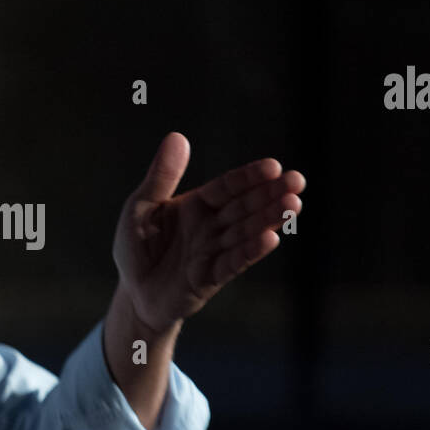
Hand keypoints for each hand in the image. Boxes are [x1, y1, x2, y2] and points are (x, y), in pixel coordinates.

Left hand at [113, 132, 305, 333]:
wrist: (132, 294)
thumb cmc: (137, 248)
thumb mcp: (141, 206)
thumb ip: (161, 176)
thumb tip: (177, 136)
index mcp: (198, 205)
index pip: (228, 187)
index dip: (249, 177)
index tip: (274, 166)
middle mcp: (211, 226)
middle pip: (244, 207)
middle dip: (271, 194)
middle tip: (297, 181)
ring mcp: (213, 252)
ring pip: (245, 232)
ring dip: (269, 219)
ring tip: (293, 205)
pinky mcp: (209, 278)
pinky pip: (232, 263)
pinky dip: (250, 251)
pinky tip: (271, 238)